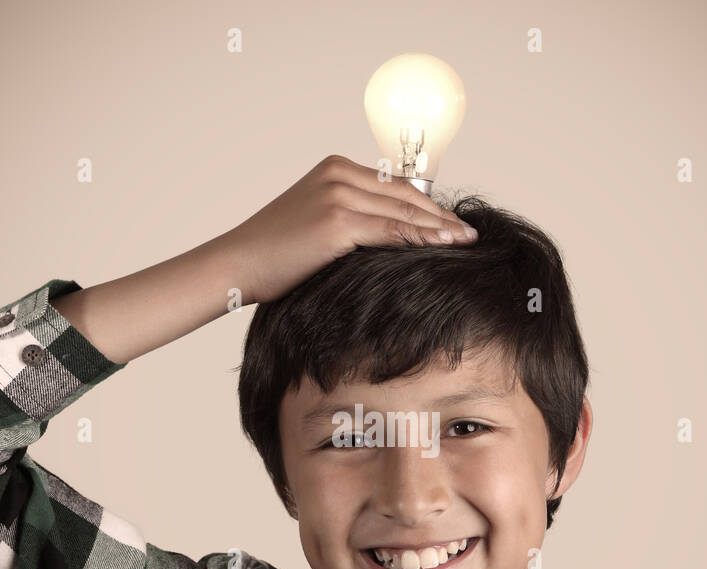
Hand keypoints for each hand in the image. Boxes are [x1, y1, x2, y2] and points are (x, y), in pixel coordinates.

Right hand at [220, 154, 477, 304]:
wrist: (236, 263)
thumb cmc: (273, 253)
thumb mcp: (316, 225)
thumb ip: (352, 220)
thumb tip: (391, 237)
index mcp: (336, 168)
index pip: (396, 186)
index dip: (429, 204)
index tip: (453, 222)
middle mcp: (339, 174)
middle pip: (406, 196)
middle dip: (442, 216)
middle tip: (469, 233)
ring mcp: (338, 195)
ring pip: (403, 213)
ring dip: (439, 228)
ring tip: (466, 241)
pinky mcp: (337, 221)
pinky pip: (391, 231)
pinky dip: (420, 239)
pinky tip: (441, 247)